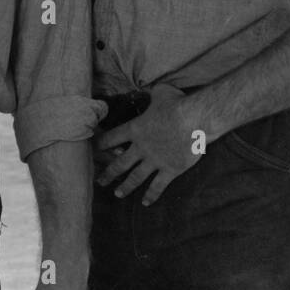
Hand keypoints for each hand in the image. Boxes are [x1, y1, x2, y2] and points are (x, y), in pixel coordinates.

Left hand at [94, 85, 204, 205]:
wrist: (195, 120)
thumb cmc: (178, 104)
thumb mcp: (162, 92)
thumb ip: (152, 92)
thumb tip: (149, 86)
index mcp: (136, 129)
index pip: (112, 138)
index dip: (102, 143)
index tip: (94, 149)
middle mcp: (141, 148)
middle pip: (120, 164)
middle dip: (108, 173)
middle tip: (99, 181)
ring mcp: (154, 161)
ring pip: (135, 178)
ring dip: (125, 186)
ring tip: (118, 194)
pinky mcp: (169, 170)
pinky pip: (158, 186)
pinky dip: (151, 195)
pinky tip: (146, 203)